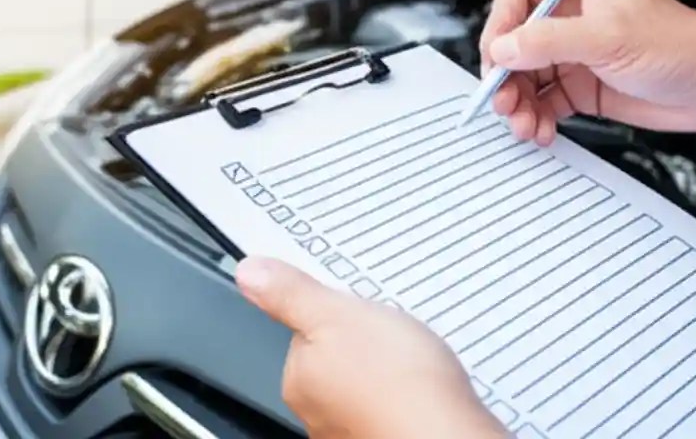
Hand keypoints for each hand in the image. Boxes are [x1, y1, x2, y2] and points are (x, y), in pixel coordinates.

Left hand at [235, 256, 507, 438]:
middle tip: (390, 332)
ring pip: (363, 384)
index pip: (307, 332)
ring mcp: (349, 430)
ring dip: (385, 372)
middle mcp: (317, 412)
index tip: (359, 308)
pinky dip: (403, 396)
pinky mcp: (383, 434)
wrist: (445, 435)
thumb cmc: (397, 383)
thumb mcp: (338, 315)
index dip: (337, 313)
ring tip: (412, 360)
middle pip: (336, 359)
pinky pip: (389, 406)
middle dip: (362, 343)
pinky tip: (421, 388)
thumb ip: (292, 294)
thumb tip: (250, 273)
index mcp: (300, 378)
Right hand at [479, 0, 695, 144]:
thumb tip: (504, 48)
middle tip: (503, 100)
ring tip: (524, 124)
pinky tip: (542, 131)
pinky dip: (538, 118)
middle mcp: (571, 18)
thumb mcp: (609, 37)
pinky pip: (545, 103)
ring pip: (525, 76)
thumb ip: (550, 41)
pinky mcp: (584, 89)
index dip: (502, 20)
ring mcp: (576, 55)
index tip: (499, 54)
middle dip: (505, 73)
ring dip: (519, 103)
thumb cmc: (682, 45)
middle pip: (514, 40)